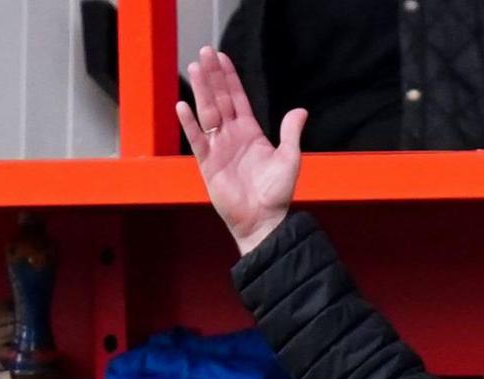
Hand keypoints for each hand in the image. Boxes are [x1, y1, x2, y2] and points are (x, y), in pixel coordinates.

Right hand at [175, 46, 307, 255]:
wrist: (264, 220)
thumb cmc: (277, 193)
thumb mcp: (289, 159)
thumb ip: (290, 133)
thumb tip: (300, 111)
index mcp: (250, 132)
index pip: (237, 98)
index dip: (229, 78)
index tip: (221, 58)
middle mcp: (231, 136)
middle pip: (219, 99)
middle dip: (212, 76)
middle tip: (204, 52)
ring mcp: (218, 148)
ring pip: (206, 113)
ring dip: (201, 91)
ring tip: (195, 68)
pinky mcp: (207, 163)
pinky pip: (197, 140)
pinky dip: (189, 124)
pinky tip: (183, 105)